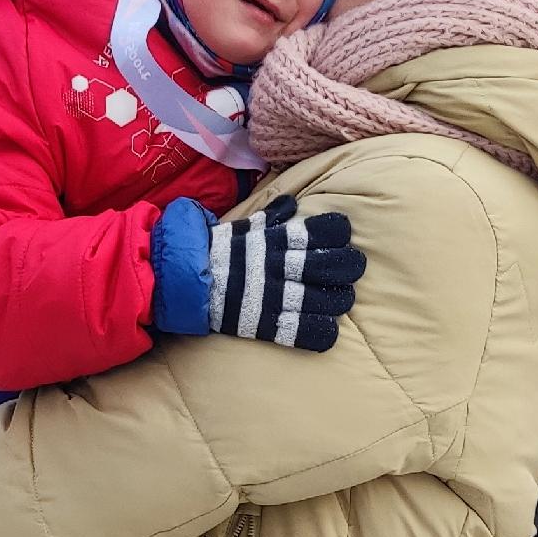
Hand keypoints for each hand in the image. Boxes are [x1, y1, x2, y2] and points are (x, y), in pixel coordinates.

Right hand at [209, 194, 365, 351]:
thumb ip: (272, 216)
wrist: (187, 282)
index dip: (339, 233)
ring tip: (336, 298)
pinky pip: (310, 333)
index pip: (327, 230)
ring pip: (332, 300)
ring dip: (340, 299)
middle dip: (350, 267)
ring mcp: (278, 296)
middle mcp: (283, 266)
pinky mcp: (269, 324)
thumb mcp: (246, 227)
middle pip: (339, 266)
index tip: (338, 237)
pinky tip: (323, 327)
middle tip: (345, 271)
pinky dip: (323, 332)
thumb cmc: (220, 253)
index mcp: (279, 239)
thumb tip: (291, 203)